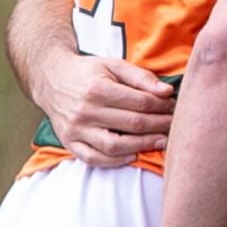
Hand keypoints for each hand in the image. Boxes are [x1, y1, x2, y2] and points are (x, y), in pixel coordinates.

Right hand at [48, 51, 176, 165]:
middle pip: (131, 124)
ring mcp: (75, 130)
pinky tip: (133, 154)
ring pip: (114, 146)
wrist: (52, 80)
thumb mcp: (114, 65)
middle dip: (159, 125)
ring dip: (142, 145)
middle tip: (174, 125)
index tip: (174, 107)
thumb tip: (167, 92)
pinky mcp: (68, 142)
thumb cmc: (89, 72)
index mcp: (97, 89)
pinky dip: (114, 161)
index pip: (140, 102)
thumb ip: (142, 77)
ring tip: (161, 141)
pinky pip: (93, 159)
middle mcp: (84, 111)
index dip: (162, 106)